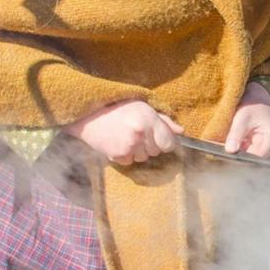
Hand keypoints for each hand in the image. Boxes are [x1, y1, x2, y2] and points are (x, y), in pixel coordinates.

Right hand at [65, 99, 182, 164]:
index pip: (169, 143)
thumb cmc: (117, 108)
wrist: (89, 114)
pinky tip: (118, 142)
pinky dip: (125, 155)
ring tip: (125, 136)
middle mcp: (141, 133)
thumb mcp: (143, 107)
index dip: (164, 141)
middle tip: (135, 132)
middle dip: (150, 144)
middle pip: (156, 151)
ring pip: (144, 158)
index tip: (158, 138)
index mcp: (149, 119)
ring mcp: (130, 146)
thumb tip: (181, 132)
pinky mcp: (119, 155)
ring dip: (137, 151)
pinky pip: (130, 161)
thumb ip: (164, 121)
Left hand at [224, 82, 269, 157]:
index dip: (242, 156)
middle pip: (253, 159)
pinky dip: (238, 150)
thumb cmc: (252, 105)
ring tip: (229, 143)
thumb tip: (230, 150)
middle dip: (239, 155)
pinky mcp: (258, 148)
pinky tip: (232, 143)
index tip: (229, 152)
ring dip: (238, 153)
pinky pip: (247, 154)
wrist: (255, 99)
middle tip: (226, 147)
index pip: (257, 156)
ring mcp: (265, 148)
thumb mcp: (242, 117)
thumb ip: (236, 134)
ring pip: (249, 157)